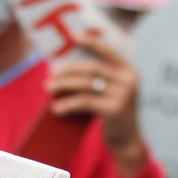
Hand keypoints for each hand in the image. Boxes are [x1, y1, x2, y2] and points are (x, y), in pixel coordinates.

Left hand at [47, 34, 146, 177]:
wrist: (126, 141)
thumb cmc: (113, 113)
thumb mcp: (111, 92)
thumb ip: (100, 78)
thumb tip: (65, 66)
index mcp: (129, 71)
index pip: (109, 51)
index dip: (91, 42)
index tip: (73, 36)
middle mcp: (129, 80)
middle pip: (93, 68)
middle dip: (69, 68)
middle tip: (50, 72)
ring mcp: (124, 95)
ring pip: (87, 84)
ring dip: (64, 85)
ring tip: (48, 87)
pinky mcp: (115, 109)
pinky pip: (85, 102)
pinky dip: (68, 104)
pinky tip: (56, 108)